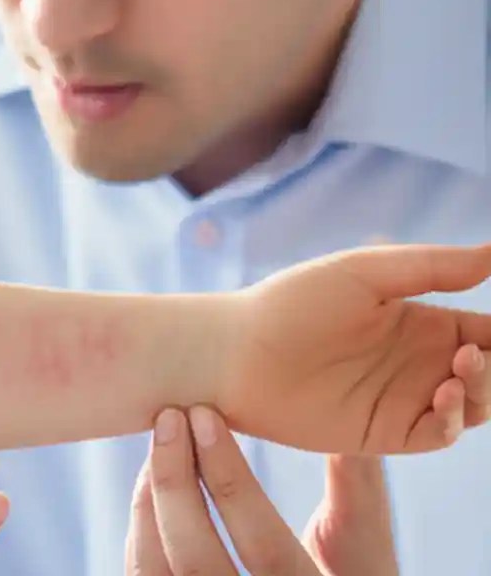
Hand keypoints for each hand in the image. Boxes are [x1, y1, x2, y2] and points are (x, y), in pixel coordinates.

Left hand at [126, 406, 398, 575]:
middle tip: (169, 417)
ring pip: (155, 571)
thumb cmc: (351, 574)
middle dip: (175, 484)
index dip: (230, 480)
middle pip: (197, 561)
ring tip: (159, 446)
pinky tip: (151, 487)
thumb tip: (348, 401)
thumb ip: (356, 483)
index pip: (266, 548)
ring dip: (149, 502)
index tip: (205, 415)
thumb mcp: (363, 543)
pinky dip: (141, 529)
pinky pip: (143, 575)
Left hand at [226, 242, 490, 452]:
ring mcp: (405, 399)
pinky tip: (446, 390)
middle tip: (484, 348)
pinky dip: (456, 416)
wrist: (234, 353)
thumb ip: (432, 266)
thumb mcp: (365, 272)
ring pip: (478, 402)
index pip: (489, 329)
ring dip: (487, 384)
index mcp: (421, 321)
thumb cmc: (290, 303)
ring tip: (465, 360)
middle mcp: (420, 363)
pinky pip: (440, 432)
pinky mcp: (385, 433)